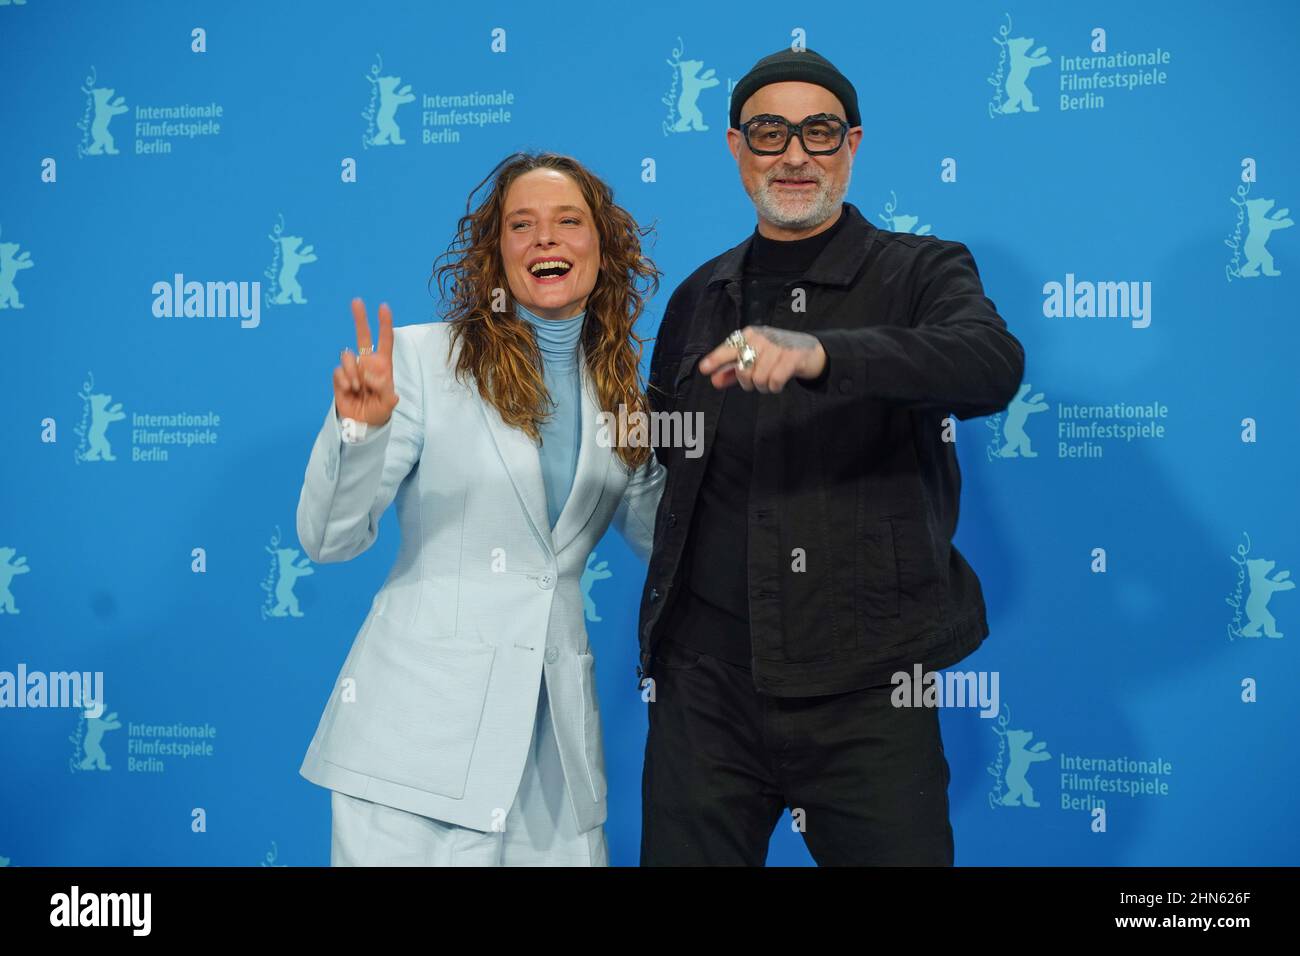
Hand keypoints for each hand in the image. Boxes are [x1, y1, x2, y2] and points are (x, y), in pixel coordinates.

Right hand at [334, 298, 398, 425]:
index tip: (383, 307)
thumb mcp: (388, 404)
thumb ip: (385, 391)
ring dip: (353, 372)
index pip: (384, 341)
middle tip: (357, 301)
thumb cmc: (379, 411)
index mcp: (382, 365)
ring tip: (359, 388)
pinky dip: (345, 381)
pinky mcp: (340, 377)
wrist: (361, 423)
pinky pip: (339, 371)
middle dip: (360, 318)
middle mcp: (367, 363)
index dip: (384, 324)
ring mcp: (352, 369)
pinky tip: (350, 390)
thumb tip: (374, 376)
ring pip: (347, 356)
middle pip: (362, 336)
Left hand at [697, 325, 826, 392]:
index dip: (716, 359)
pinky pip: (775, 380)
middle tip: (757, 382)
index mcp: (750, 335)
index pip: (730, 348)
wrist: (811, 351)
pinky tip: (778, 384)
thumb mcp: (755, 360)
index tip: (704, 369)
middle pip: (744, 369)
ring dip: (764, 387)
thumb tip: (714, 380)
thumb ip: (733, 370)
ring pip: (759, 378)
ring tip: (770, 382)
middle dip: (748, 383)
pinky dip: (775, 387)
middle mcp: (763, 338)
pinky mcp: (793, 357)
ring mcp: (778, 346)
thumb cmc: (778, 355)